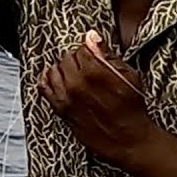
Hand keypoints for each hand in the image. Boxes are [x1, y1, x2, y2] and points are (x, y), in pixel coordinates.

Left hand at [37, 32, 159, 169]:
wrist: (126, 139)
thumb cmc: (131, 108)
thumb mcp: (129, 77)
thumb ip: (108, 56)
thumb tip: (92, 37)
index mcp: (94, 72)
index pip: (81, 48)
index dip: (89, 51)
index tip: (94, 56)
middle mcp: (76, 83)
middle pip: (66, 58)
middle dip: (76, 60)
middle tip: (87, 68)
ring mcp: (65, 96)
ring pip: (53, 71)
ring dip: (62, 70)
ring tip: (74, 75)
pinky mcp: (59, 108)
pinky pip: (44, 88)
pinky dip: (48, 81)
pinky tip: (57, 82)